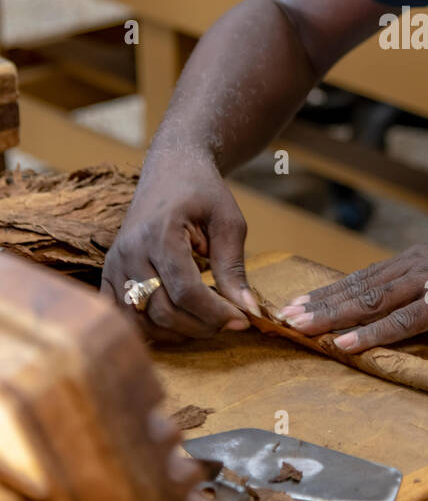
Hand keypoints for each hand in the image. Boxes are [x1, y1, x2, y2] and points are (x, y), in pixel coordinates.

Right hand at [101, 154, 256, 341]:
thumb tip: (247, 310)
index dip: (216, 313)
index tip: (243, 321)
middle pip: (162, 311)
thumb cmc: (203, 191)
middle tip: (228, 322)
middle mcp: (130, 251)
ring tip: (204, 321)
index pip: (186, 292)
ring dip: (176, 332)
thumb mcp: (228, 222)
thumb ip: (233, 267)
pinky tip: (176, 323)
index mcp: (160, 234)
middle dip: (201, 325)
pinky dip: (148, 328)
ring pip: (140, 321)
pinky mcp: (108, 273)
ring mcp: (114, 264)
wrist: (171, 168)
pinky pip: (122, 315)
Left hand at [275, 245, 427, 350]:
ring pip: (373, 299)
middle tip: (286, 317)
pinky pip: (402, 321)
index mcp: (421, 259)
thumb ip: (427, 300)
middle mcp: (421, 262)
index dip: (332, 292)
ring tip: (303, 329)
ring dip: (334, 316)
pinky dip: (372, 334)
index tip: (302, 305)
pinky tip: (347, 344)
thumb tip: (396, 321)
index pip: (366, 276)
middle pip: (360, 284)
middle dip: (321, 303)